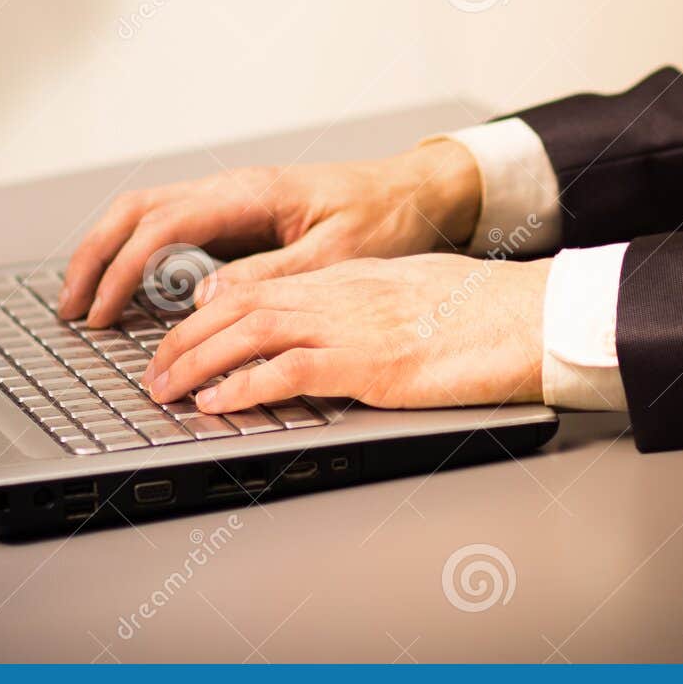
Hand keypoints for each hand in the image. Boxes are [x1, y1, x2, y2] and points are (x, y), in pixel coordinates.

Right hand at [58, 141, 482, 325]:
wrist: (413, 191)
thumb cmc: (384, 216)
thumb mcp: (336, 254)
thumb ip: (270, 276)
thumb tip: (206, 298)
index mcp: (250, 193)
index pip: (162, 225)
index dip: (124, 270)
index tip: (103, 311)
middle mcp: (231, 187)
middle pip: (136, 211)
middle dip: (95, 257)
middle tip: (73, 307)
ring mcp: (229, 196)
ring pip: (145, 213)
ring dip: (110, 252)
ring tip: (88, 300)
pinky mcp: (235, 212)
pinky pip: (170, 225)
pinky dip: (137, 252)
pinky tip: (130, 286)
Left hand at [143, 254, 549, 411]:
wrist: (528, 314)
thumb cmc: (482, 312)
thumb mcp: (410, 296)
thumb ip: (366, 308)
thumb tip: (339, 332)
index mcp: (346, 280)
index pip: (257, 288)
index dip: (208, 314)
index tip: (181, 339)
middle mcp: (339, 296)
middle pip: (238, 306)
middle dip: (184, 340)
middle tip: (153, 371)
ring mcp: (351, 327)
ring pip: (249, 332)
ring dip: (197, 363)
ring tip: (166, 390)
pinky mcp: (369, 363)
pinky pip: (289, 370)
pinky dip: (243, 386)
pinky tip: (217, 403)